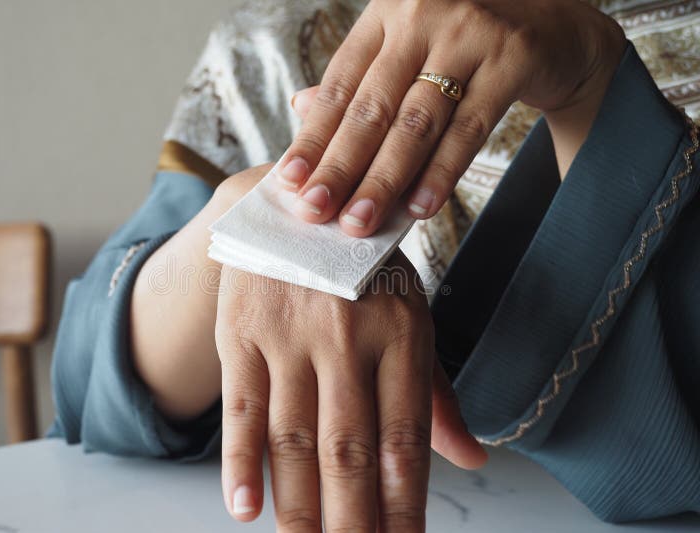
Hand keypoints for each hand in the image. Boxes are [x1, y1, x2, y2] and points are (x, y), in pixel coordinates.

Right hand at [215, 255, 486, 530]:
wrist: (298, 205)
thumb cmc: (364, 272)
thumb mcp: (410, 314)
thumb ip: (434, 392)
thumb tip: (471, 458)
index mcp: (402, 333)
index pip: (404, 441)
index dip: (403, 509)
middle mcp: (348, 335)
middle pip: (348, 451)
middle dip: (351, 524)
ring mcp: (290, 333)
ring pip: (294, 438)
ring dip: (298, 509)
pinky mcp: (242, 330)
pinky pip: (241, 405)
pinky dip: (240, 461)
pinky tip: (244, 510)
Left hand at [277, 0, 625, 236]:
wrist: (553, 25)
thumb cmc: (466, 44)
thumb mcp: (408, 49)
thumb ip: (360, 81)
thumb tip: (300, 109)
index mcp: (387, 13)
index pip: (340, 84)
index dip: (313, 136)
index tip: (290, 181)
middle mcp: (422, 15)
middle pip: (372, 106)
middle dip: (340, 166)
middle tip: (316, 211)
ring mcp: (469, 34)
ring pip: (416, 122)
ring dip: (385, 179)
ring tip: (360, 221)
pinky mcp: (511, 58)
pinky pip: (469, 129)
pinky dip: (441, 173)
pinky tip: (419, 207)